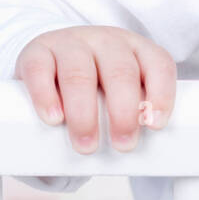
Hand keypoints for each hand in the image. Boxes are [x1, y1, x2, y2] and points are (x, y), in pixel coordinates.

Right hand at [15, 25, 176, 153]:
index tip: (156, 125)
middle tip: (123, 145)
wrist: (50, 63)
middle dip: (124, 112)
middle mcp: (105, 41)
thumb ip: (132, 114)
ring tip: (86, 144)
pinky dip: (45, 96)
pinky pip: (39, 68)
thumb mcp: (118, 93)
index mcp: (134, 49)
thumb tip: (144, 158)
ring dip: (84, 112)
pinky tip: (53, 118)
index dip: (162, 93)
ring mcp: (70, 43)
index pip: (158, 64)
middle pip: (120, 71)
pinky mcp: (36, 51)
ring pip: (79, 72)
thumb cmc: (94, 87)